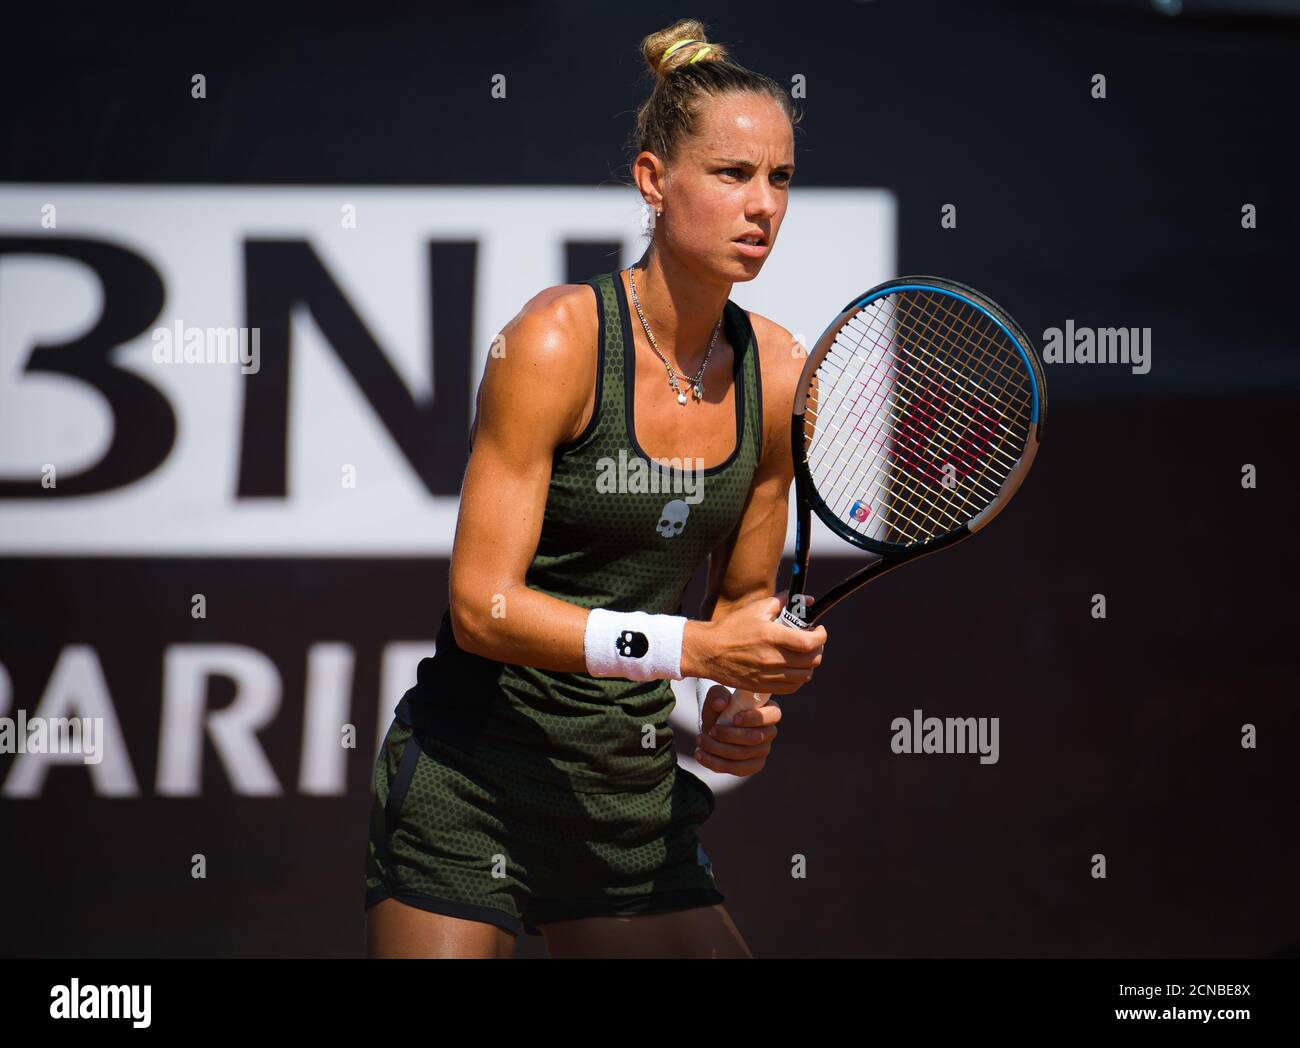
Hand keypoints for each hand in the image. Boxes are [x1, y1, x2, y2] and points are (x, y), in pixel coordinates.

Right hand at [684, 591, 824, 694]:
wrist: (708, 651)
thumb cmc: (731, 628)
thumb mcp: (755, 609)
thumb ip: (781, 602)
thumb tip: (803, 599)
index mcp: (772, 636)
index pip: (810, 642)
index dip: (821, 636)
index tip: (818, 630)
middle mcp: (772, 658)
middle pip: (812, 660)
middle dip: (818, 649)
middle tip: (812, 641)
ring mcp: (768, 675)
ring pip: (804, 676)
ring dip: (809, 665)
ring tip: (803, 655)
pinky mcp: (762, 686)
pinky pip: (792, 687)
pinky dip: (798, 679)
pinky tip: (793, 669)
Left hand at [694, 683, 781, 776]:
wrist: (714, 726)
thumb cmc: (720, 708)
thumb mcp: (717, 695)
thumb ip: (718, 695)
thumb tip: (720, 703)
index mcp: (769, 711)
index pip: (772, 715)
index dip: (754, 718)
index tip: (734, 718)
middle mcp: (769, 732)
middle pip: (755, 738)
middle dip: (729, 735)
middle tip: (711, 730)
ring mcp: (763, 751)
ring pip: (743, 755)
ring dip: (718, 749)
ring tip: (701, 740)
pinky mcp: (752, 766)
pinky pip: (736, 769)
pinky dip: (715, 763)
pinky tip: (700, 754)